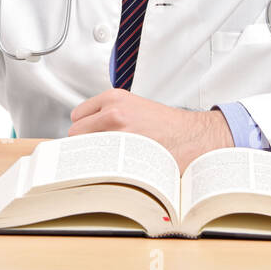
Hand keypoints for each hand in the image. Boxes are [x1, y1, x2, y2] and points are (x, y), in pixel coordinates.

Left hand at [69, 89, 233, 171]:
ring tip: (109, 163)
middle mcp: (113, 112)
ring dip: (93, 159)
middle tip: (100, 153)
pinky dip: (104, 170)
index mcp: (113, 98)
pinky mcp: (127, 154)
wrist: (193, 137)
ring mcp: (119, 134)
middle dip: (86, 145)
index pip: (77, 117)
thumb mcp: (134, 107)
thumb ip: (108, 113)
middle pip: (77, 134)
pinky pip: (101, 166)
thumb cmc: (166, 126)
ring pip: (87, 152)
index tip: (91, 138)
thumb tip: (84, 133)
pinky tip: (117, 171)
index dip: (84, 129)